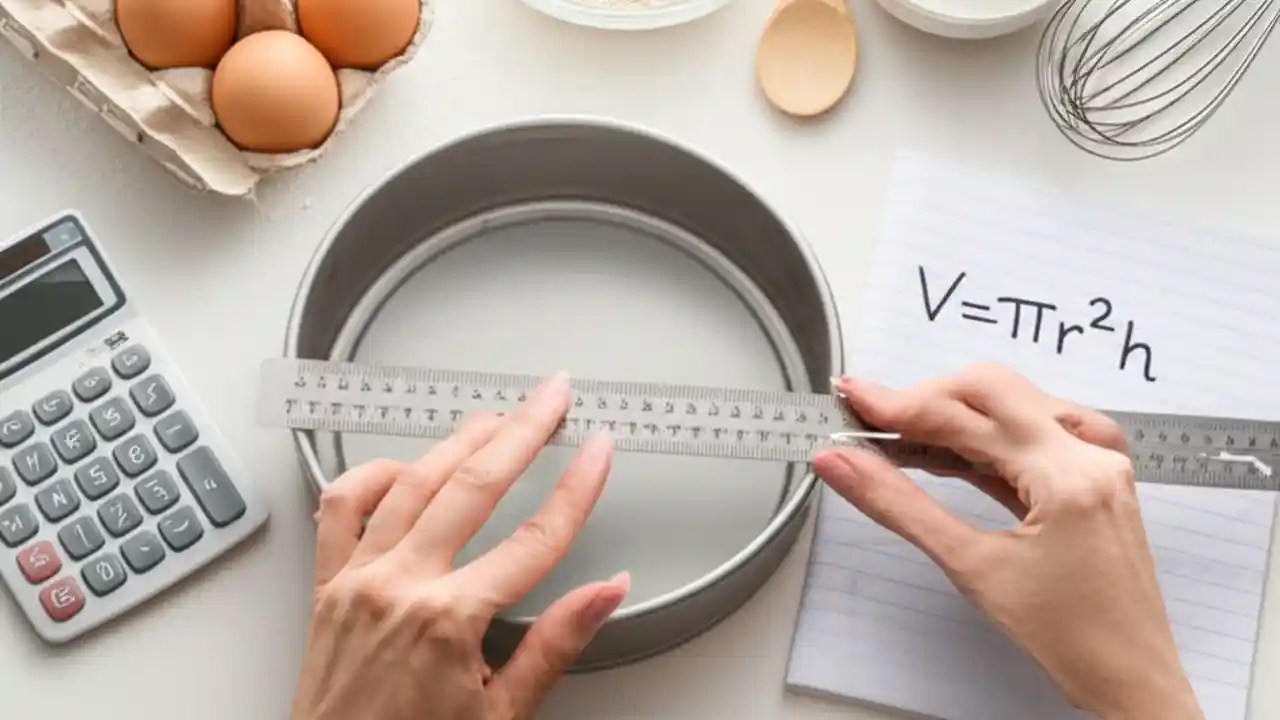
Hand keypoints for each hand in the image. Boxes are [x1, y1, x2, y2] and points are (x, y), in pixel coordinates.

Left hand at [289, 371, 628, 719]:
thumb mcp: (502, 714)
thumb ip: (555, 645)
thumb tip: (606, 593)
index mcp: (449, 621)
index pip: (535, 538)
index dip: (576, 489)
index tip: (600, 450)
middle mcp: (400, 587)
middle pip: (475, 486)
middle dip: (522, 431)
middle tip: (553, 395)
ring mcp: (358, 579)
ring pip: (413, 482)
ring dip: (459, 440)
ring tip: (497, 416)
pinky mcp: (325, 584)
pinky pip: (341, 506)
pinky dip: (374, 475)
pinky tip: (407, 465)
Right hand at [814, 364, 1201, 719]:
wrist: (1131, 679)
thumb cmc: (1069, 638)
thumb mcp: (971, 567)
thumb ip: (899, 506)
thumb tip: (844, 464)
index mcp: (1069, 477)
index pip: (966, 417)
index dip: (898, 404)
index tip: (853, 398)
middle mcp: (1092, 457)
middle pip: (995, 392)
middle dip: (927, 399)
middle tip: (871, 416)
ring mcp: (1100, 464)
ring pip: (1016, 406)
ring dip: (957, 415)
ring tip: (904, 439)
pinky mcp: (1095, 477)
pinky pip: (1036, 434)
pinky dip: (987, 437)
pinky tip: (952, 452)